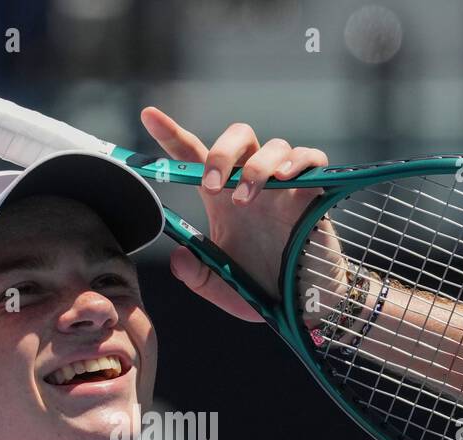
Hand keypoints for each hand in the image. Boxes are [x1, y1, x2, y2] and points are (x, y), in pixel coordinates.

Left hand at [140, 107, 328, 321]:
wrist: (301, 301)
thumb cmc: (261, 287)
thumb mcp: (221, 286)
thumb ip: (195, 276)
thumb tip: (178, 257)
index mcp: (223, 197)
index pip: (194, 156)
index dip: (172, 133)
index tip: (149, 116)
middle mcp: (252, 182)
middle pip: (238, 136)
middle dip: (221, 153)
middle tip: (212, 188)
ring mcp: (284, 184)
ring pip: (273, 146)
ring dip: (255, 169)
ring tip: (246, 201)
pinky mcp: (313, 191)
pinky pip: (312, 158)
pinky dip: (299, 161)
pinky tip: (285, 180)